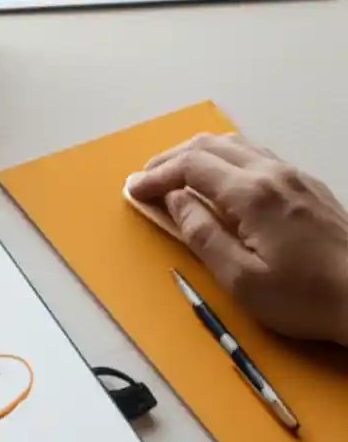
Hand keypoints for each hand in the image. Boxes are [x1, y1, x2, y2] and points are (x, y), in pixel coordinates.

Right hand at [128, 133, 347, 345]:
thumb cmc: (305, 297)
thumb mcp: (240, 278)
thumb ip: (202, 234)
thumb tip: (176, 202)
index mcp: (253, 195)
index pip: (191, 167)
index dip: (156, 176)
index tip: (134, 191)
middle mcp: (274, 175)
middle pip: (211, 145)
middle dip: (170, 159)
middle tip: (146, 180)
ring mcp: (295, 177)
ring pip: (236, 145)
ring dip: (198, 155)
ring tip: (174, 177)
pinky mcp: (308, 188)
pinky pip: (257, 157)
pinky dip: (225, 160)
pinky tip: (218, 183)